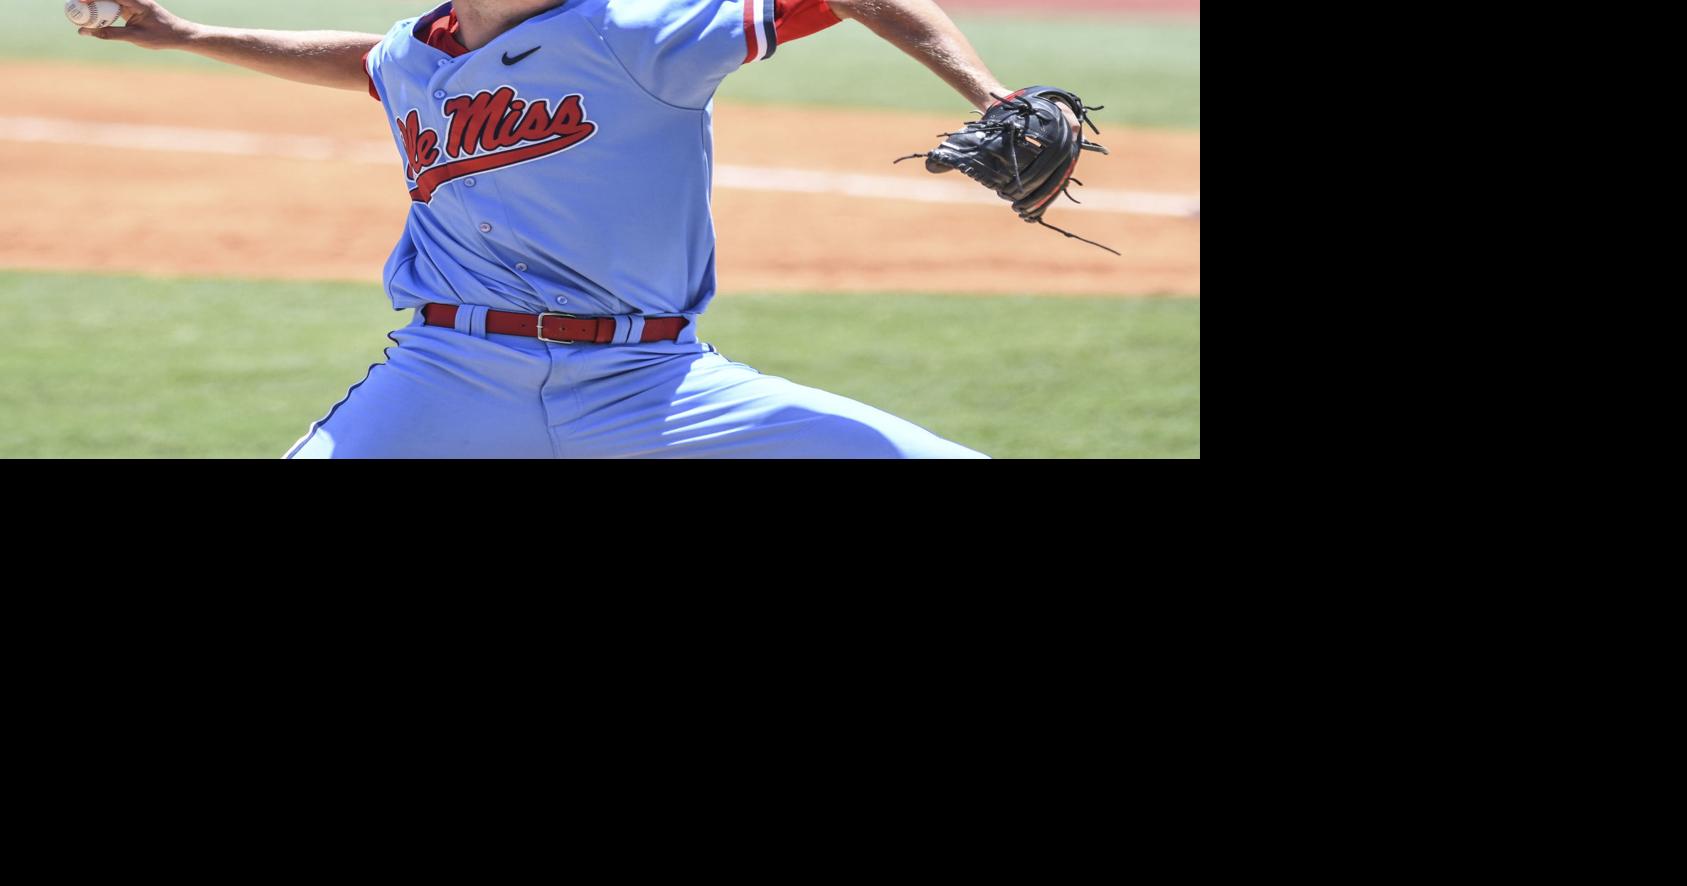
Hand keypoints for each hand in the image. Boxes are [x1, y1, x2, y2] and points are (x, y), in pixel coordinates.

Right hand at [78, 0, 198, 49]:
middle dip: (90, 1)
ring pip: (110, 1)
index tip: (78, 1)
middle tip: (74, 7)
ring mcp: (133, 3)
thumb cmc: (161, 36)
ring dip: (96, 5)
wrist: (181, 35)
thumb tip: (85, 32)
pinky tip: (94, 17)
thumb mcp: (134, 37)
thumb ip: (109, 34)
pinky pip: (114, 6)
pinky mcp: (133, 8)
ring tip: (80, 12)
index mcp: (136, 2)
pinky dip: (104, 10)